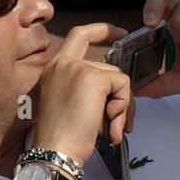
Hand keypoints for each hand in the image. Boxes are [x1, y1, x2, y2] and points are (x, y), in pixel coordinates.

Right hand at [30, 23, 135, 164]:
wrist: (56, 149)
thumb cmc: (63, 137)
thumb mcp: (73, 103)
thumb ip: (90, 89)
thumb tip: (119, 93)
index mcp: (56, 68)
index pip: (80, 35)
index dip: (102, 30)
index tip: (120, 33)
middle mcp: (64, 63)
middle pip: (110, 69)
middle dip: (121, 97)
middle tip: (121, 122)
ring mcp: (78, 68)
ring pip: (119, 80)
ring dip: (123, 108)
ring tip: (112, 130)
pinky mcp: (93, 78)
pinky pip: (123, 87)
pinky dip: (124, 108)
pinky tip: (112, 127)